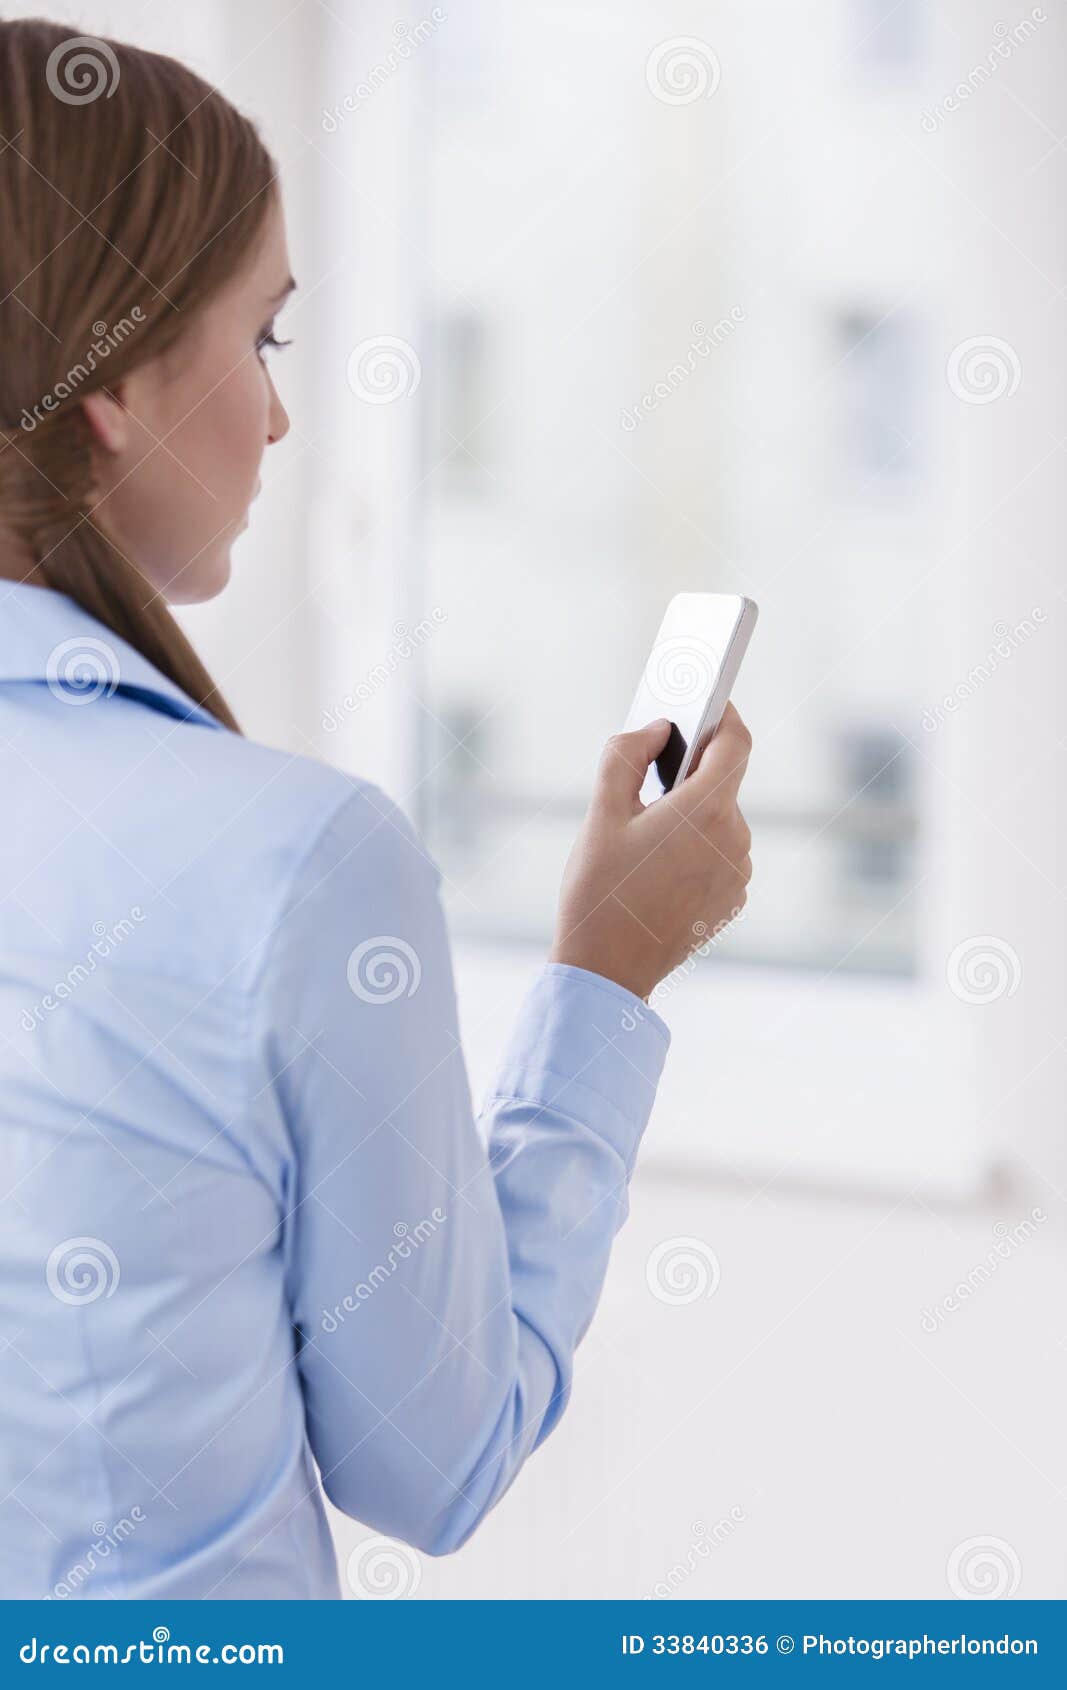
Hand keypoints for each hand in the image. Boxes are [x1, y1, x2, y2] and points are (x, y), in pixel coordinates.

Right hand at [549, 705, 752, 1001]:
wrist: (607, 969)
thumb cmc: (599, 891)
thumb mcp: (600, 813)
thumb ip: (626, 754)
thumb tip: (656, 730)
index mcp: (705, 811)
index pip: (736, 743)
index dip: (724, 716)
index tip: (707, 703)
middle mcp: (734, 839)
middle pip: (722, 784)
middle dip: (689, 778)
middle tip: (646, 788)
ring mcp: (738, 872)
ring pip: (721, 821)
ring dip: (692, 817)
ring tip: (645, 841)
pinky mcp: (733, 898)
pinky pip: (721, 855)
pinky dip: (697, 850)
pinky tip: (658, 871)